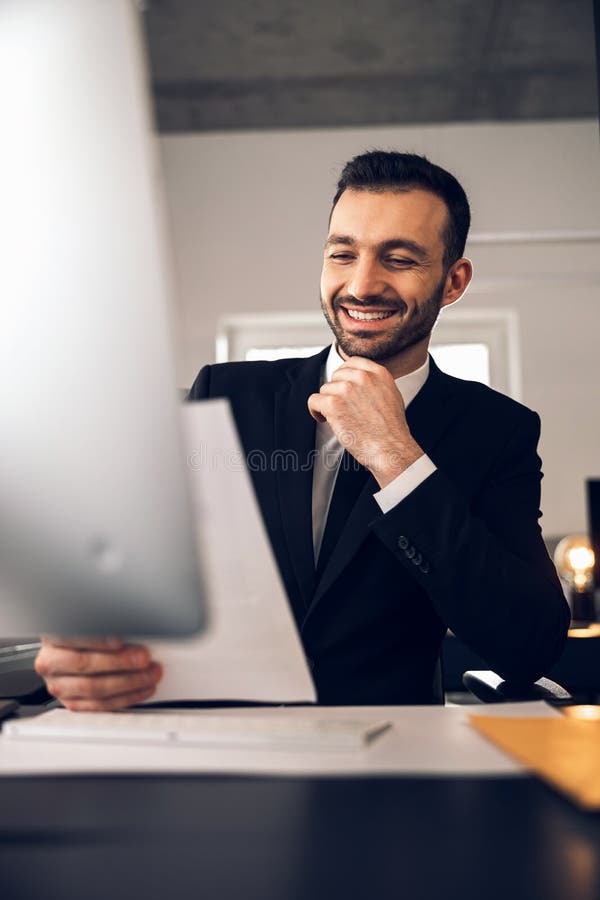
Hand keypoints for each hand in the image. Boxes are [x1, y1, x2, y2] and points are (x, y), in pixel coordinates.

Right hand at [35, 636, 162, 711]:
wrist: (67, 652)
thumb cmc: (83, 634)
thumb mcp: (88, 623)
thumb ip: (105, 626)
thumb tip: (134, 631)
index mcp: (52, 639)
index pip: (73, 638)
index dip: (97, 640)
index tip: (120, 641)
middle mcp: (51, 664)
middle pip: (85, 664)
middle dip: (119, 662)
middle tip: (143, 658)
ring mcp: (60, 686)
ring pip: (94, 688)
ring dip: (128, 682)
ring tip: (150, 674)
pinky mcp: (73, 703)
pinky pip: (100, 705)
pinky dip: (126, 697)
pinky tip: (142, 689)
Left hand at [307, 356, 423, 487]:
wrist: (390, 447)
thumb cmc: (392, 429)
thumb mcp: (392, 395)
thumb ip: (376, 383)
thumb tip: (362, 382)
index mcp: (378, 373)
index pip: (352, 362)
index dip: (344, 375)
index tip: (343, 387)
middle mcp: (362, 377)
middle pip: (336, 376)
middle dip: (336, 391)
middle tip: (340, 407)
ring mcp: (346, 389)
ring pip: (325, 389)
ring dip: (327, 403)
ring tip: (336, 417)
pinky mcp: (333, 404)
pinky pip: (314, 400)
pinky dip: (315, 411)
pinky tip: (324, 419)